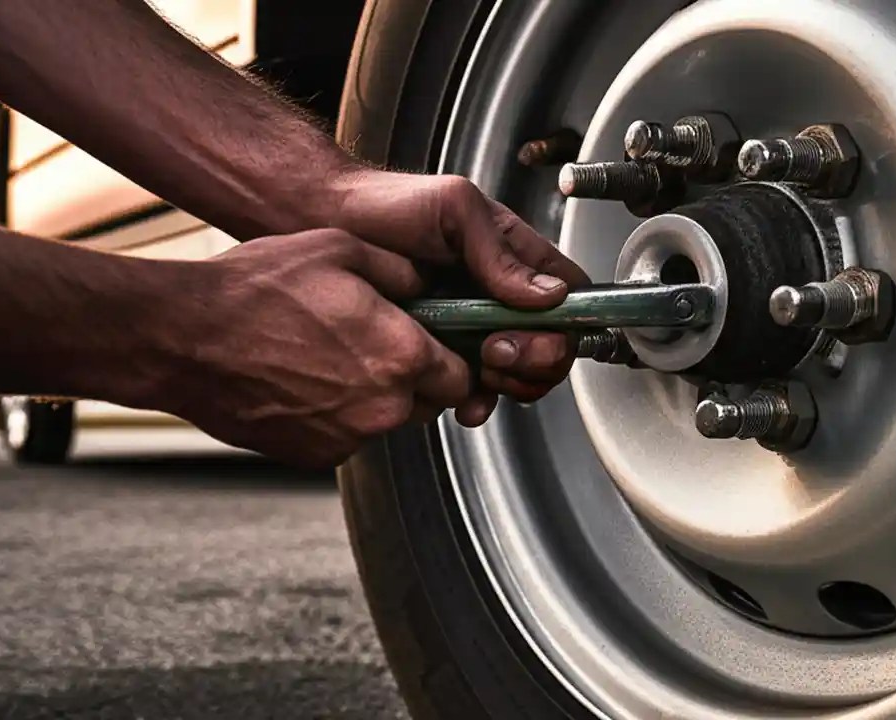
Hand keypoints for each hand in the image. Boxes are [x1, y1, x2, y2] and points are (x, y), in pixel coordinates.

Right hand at [169, 229, 473, 467]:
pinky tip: (304, 379)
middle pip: (428, 403)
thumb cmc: (256, 289)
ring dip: (375, 396)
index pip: (463, 377)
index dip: (452, 359)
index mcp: (402, 355)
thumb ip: (401, 271)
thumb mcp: (340, 249)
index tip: (436, 345)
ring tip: (330, 356)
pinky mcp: (314, 455)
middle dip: (415, 378)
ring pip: (386, 421)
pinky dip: (337, 415)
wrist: (184, 339)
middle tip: (375, 343)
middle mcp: (383, 407)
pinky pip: (346, 436)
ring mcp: (348, 437)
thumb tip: (428, 286)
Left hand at [327, 167, 591, 419]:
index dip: (567, 324)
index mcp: (516, 257)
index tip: (533, 331)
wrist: (323, 225)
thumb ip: (500, 251)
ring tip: (475, 371)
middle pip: (553, 345)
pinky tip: (461, 398)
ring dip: (507, 384)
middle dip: (533, 359)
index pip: (572, 298)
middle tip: (495, 350)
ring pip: (519, 374)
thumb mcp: (454, 209)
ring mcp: (474, 327)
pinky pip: (475, 390)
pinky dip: (476, 401)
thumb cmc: (386, 204)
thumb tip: (548, 296)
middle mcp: (501, 295)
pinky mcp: (442, 353)